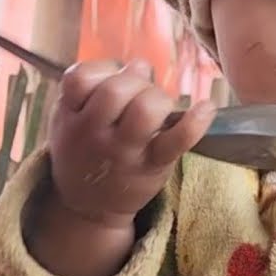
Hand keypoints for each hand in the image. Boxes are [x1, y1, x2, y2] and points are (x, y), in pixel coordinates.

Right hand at [49, 60, 215, 227]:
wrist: (86, 209)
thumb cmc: (83, 154)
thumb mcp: (70, 122)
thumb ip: (96, 89)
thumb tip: (142, 66)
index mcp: (70, 117)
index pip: (79, 78)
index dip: (100, 72)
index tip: (109, 82)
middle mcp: (93, 133)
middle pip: (114, 90)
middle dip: (134, 82)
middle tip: (138, 96)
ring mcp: (123, 152)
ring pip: (144, 110)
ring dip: (157, 98)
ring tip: (158, 109)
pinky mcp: (151, 166)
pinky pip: (178, 140)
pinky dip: (196, 122)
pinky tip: (205, 108)